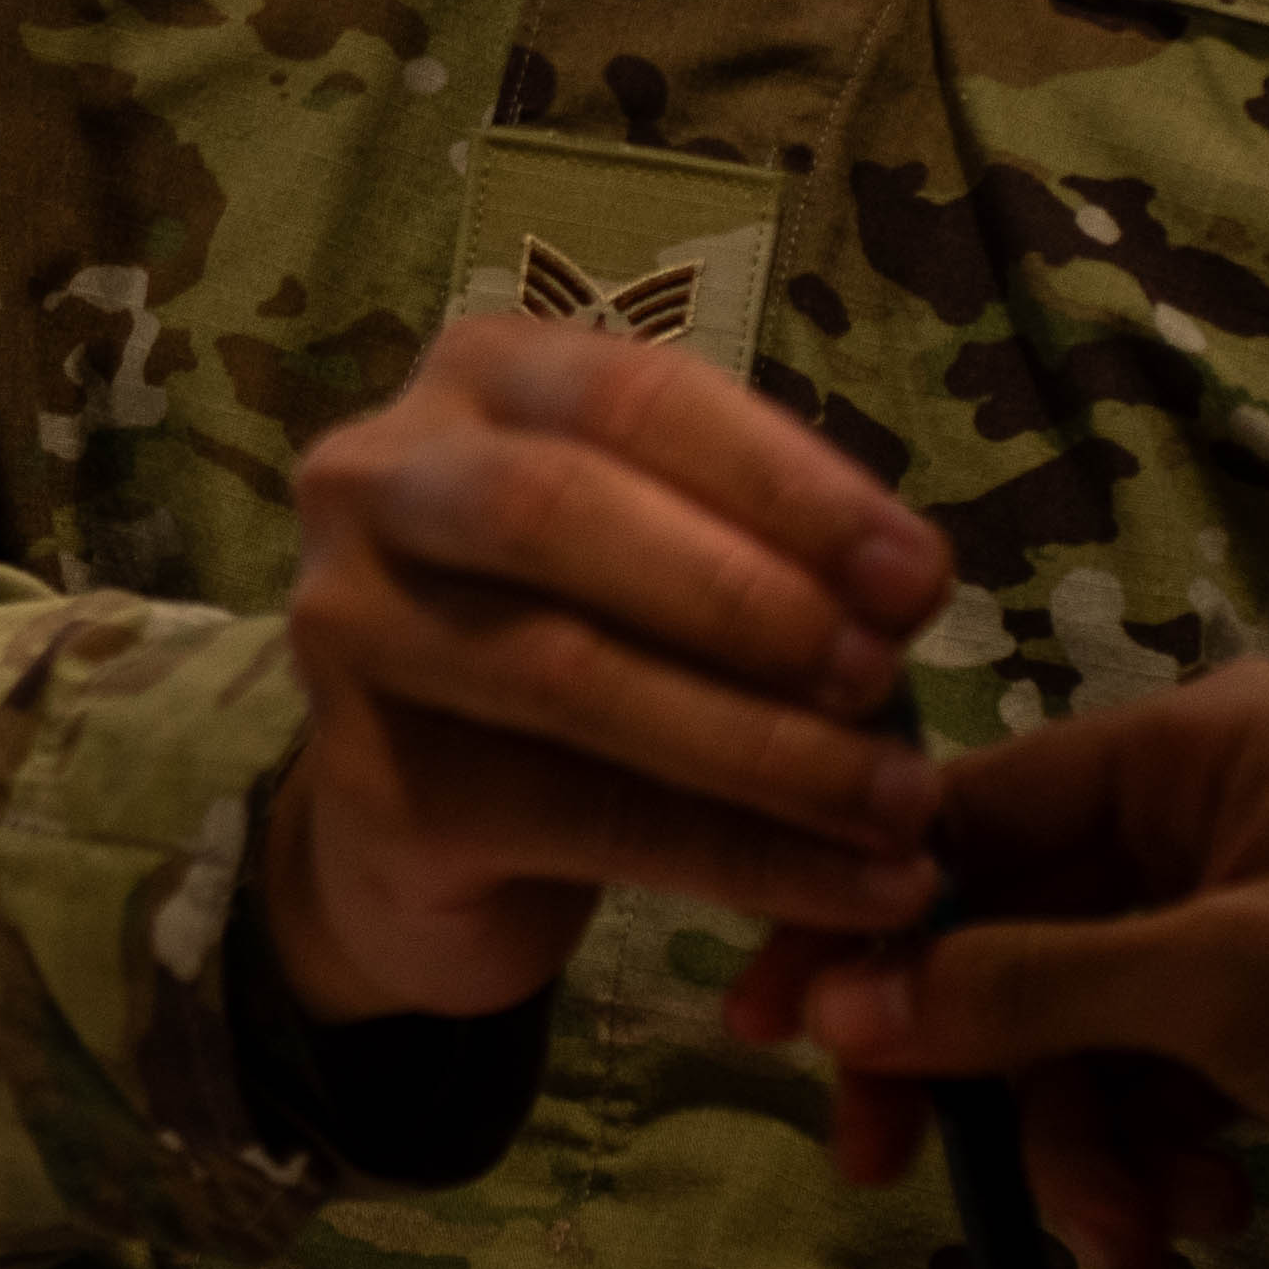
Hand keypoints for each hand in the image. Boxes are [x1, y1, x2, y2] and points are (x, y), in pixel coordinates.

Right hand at [270, 313, 953, 1026]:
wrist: (413, 835)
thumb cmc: (565, 646)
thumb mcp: (656, 554)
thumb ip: (754, 542)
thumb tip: (903, 584)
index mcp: (478, 381)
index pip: (637, 396)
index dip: (786, 484)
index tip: (919, 575)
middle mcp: (380, 482)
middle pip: (560, 513)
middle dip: (748, 598)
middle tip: (886, 677)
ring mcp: (349, 632)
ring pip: (567, 672)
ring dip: (762, 745)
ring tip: (897, 804)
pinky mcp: (370, 788)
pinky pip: (580, 819)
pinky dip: (738, 857)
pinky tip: (849, 887)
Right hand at [736, 658, 1268, 1268]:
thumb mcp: (1219, 985)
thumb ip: (1023, 990)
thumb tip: (837, 1003)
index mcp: (1196, 746)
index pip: (974, 810)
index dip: (867, 915)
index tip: (766, 1015)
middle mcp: (1206, 818)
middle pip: (1007, 936)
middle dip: (971, 1068)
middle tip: (885, 1168)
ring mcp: (1237, 928)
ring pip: (1070, 1037)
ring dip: (1076, 1148)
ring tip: (1125, 1239)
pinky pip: (1144, 1091)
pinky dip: (1146, 1164)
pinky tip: (1192, 1225)